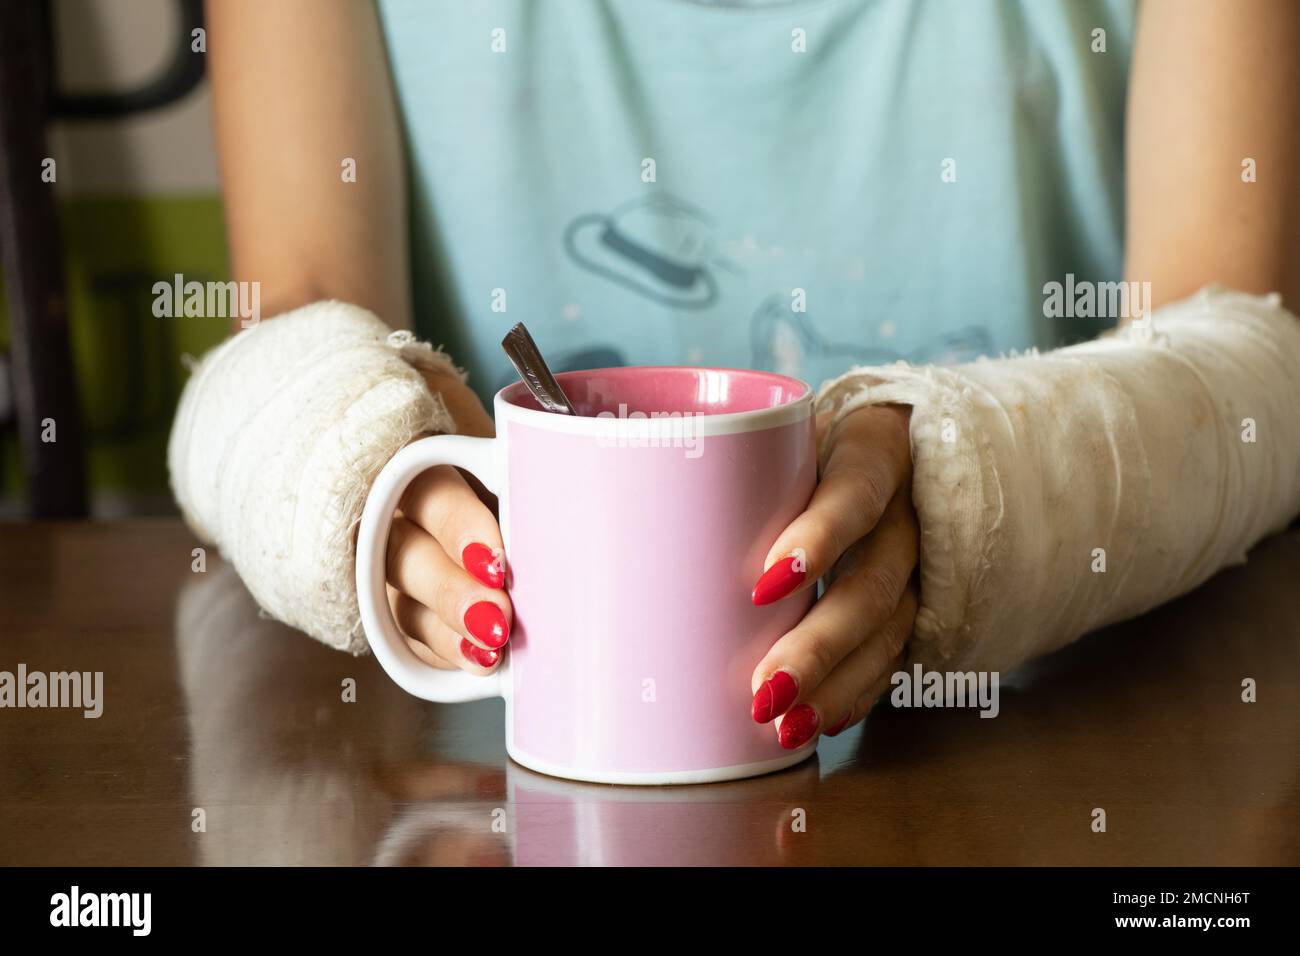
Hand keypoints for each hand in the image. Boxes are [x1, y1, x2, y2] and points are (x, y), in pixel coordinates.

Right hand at [383, 374, 511, 674]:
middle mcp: (399, 517)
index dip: (459, 528)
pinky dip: (449, 652)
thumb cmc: (509, 452)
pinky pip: (416, 637)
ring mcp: (398, 567)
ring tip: (493, 648)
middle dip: (455, 591)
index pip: (428, 493)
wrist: (470, 467)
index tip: (499, 560)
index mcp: (422, 463)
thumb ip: (535, 460)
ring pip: (404, 602)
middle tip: (501, 614)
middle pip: (407, 557)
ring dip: (449, 628)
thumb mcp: (514, 442)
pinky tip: (480, 663)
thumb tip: (598, 473)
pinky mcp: (406, 608)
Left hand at [749, 403, 918, 746]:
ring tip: (785, 726)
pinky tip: (822, 720)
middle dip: (820, 644)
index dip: (820, 538)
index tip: (765, 585)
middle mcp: (904, 510)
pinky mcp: (912, 599)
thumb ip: (724, 459)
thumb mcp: (779, 432)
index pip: (857, 492)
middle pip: (873, 583)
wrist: (888, 442)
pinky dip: (858, 691)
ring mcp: (916, 561)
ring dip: (836, 684)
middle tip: (765, 689)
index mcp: (874, 451)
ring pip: (887, 630)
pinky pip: (893, 655)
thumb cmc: (804, 440)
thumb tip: (615, 500)